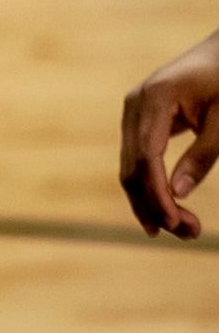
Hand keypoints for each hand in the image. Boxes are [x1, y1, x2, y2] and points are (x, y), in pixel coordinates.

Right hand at [120, 27, 218, 238]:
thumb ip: (203, 155)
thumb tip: (178, 192)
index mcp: (154, 98)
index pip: (146, 156)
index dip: (157, 194)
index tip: (176, 223)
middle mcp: (135, 104)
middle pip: (131, 166)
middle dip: (155, 204)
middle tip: (189, 234)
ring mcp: (133, 111)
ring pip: (129, 166)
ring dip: (151, 201)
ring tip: (183, 229)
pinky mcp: (139, 120)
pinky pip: (137, 159)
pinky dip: (148, 186)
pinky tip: (162, 211)